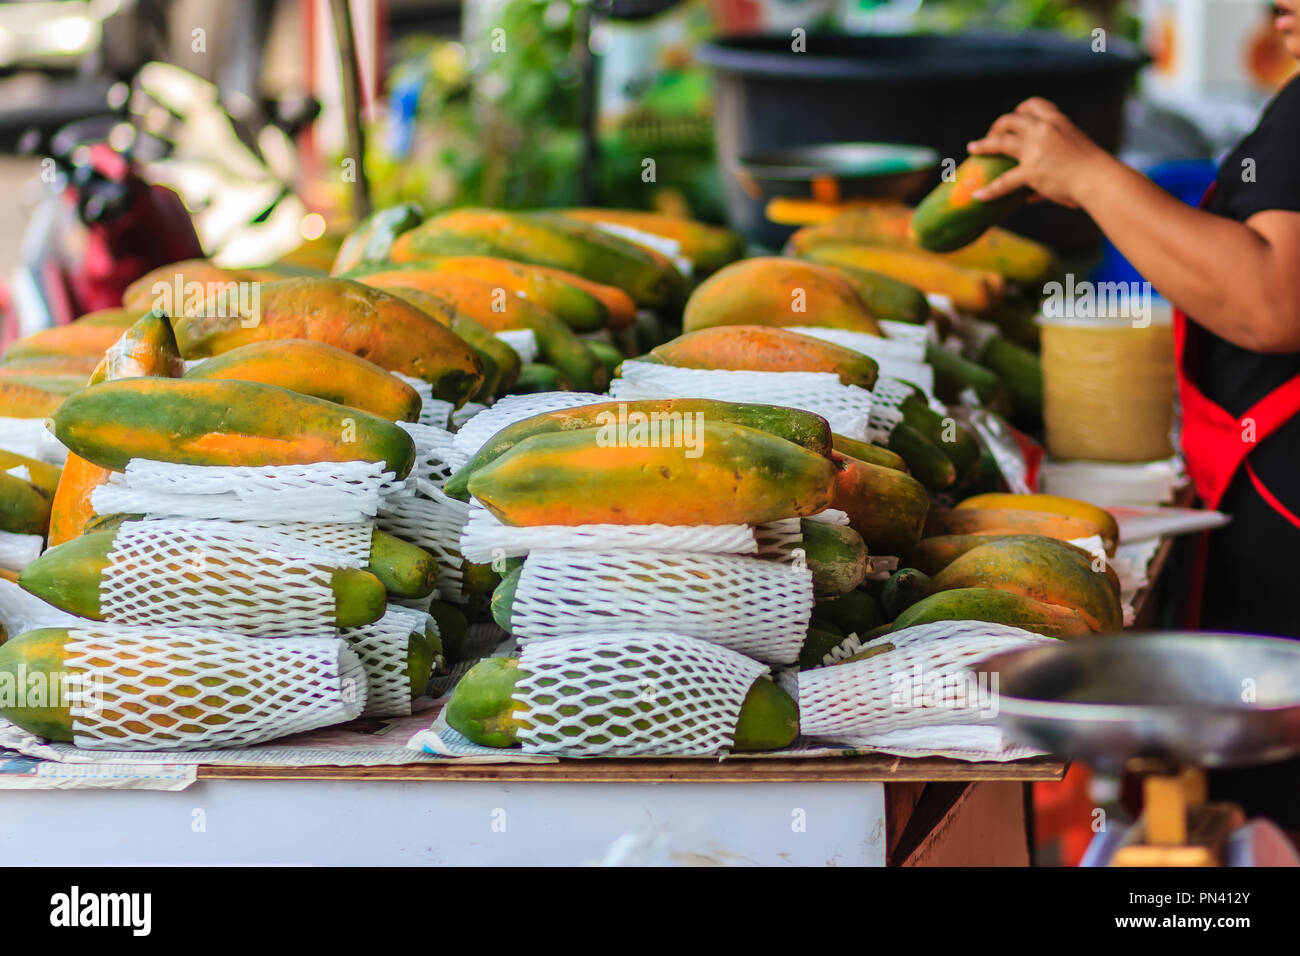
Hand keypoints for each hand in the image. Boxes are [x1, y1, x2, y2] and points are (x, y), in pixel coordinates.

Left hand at [966, 98, 1108, 207]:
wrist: (1098, 178)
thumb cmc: (1093, 168)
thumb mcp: (1075, 149)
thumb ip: (1055, 160)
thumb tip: (1031, 194)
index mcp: (1056, 121)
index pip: (1033, 105)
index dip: (1020, 110)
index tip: (1015, 116)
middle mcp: (1042, 130)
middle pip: (1011, 120)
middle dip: (998, 126)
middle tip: (991, 135)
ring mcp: (1034, 149)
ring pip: (1000, 142)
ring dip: (983, 145)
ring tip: (973, 148)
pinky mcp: (1030, 171)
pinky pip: (1003, 182)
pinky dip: (989, 190)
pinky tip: (978, 196)